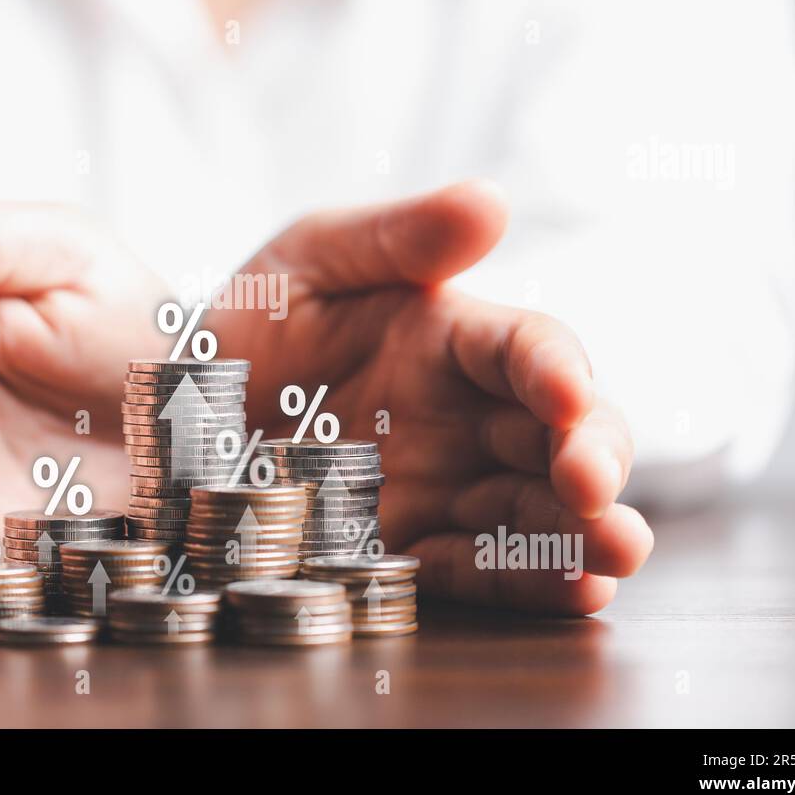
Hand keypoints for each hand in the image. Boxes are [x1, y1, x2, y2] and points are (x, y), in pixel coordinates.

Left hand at [208, 180, 651, 614]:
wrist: (177, 408)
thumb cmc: (253, 318)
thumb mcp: (311, 259)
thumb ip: (397, 236)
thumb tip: (492, 200)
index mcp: (450, 337)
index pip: (526, 348)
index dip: (556, 368)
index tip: (568, 393)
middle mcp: (462, 416)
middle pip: (554, 434)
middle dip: (590, 457)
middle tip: (594, 484)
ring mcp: (439, 487)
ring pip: (531, 507)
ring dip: (579, 532)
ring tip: (617, 552)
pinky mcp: (404, 549)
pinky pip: (470, 568)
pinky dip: (520, 582)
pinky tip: (573, 593)